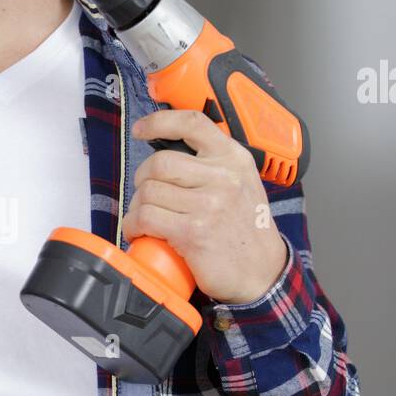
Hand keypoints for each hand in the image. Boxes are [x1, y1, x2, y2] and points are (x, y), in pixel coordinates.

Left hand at [121, 109, 288, 304]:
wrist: (262, 273)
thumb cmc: (247, 230)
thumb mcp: (241, 183)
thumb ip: (213, 164)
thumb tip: (169, 152)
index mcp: (233, 159)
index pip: (192, 123)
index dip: (158, 122)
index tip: (140, 130)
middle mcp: (223, 177)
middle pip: (159, 162)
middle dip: (142, 179)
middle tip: (146, 195)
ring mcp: (209, 205)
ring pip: (149, 192)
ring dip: (137, 207)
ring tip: (145, 218)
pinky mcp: (193, 232)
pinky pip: (146, 218)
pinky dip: (134, 225)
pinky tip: (140, 232)